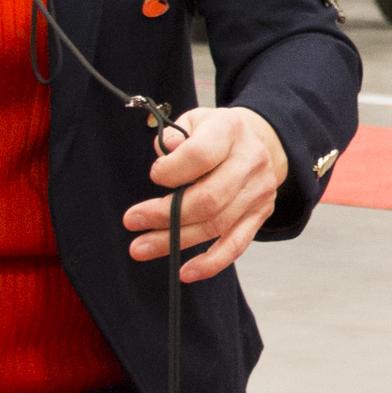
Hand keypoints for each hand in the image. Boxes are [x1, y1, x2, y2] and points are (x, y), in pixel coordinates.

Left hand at [123, 107, 288, 283]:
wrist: (259, 141)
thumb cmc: (216, 133)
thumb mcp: (194, 120)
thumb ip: (175, 135)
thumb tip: (165, 154)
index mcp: (229, 131)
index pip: (200, 155)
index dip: (172, 170)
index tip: (154, 175)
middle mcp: (249, 162)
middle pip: (208, 198)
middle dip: (165, 215)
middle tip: (132, 221)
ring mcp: (257, 192)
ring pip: (215, 225)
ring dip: (175, 241)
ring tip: (141, 248)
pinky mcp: (259, 215)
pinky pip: (236, 245)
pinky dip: (211, 263)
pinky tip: (186, 272)